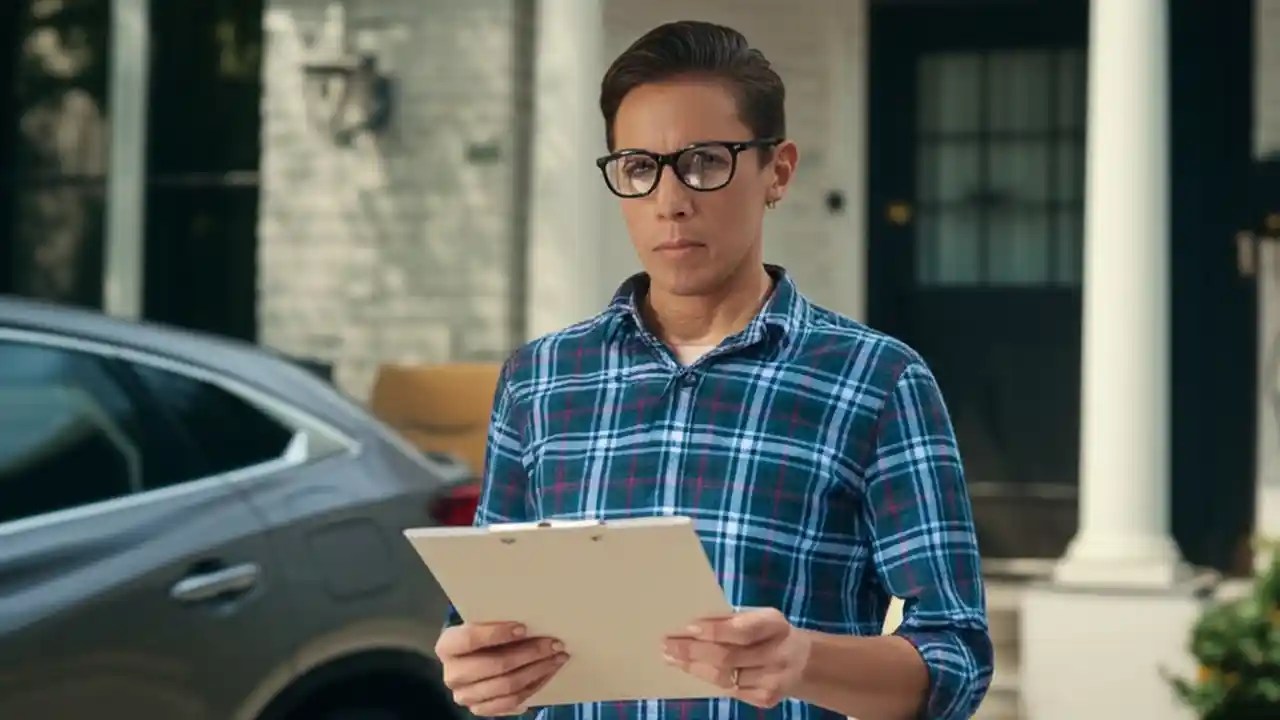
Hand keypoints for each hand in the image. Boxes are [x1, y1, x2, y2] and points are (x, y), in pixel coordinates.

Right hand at [436, 622, 569, 715]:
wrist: (466, 659)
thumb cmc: (479, 635)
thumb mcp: (480, 624)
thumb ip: (495, 623)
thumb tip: (533, 621)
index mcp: (447, 646)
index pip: (470, 639)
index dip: (497, 634)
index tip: (524, 627)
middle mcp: (453, 675)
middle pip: (495, 666)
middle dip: (530, 654)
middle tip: (554, 644)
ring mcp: (465, 696)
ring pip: (507, 687)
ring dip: (537, 671)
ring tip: (557, 658)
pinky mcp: (480, 710)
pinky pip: (512, 702)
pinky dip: (533, 687)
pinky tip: (547, 674)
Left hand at [662, 607, 810, 708]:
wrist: (802, 662)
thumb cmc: (769, 632)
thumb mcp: (758, 617)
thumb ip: (730, 619)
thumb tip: (691, 624)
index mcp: (775, 625)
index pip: (741, 630)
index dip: (714, 630)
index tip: (686, 627)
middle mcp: (778, 654)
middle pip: (728, 657)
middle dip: (693, 651)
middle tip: (667, 645)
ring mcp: (773, 680)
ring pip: (724, 677)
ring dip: (694, 667)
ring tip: (671, 658)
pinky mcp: (766, 699)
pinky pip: (730, 690)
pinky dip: (706, 679)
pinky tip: (691, 670)